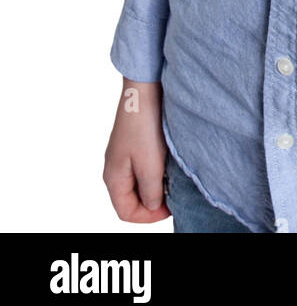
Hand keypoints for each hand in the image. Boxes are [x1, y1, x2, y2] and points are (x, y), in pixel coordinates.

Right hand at [103, 79, 170, 223]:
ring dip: (155, 185)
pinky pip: (143, 166)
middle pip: (132, 199)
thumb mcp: (150, 165)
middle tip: (173, 193)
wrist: (143, 88)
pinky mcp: (134, 143)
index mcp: (113, 177)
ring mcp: (124, 155)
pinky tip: (168, 162)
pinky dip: (156, 170)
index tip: (169, 209)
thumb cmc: (143, 124)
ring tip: (172, 177)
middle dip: (152, 201)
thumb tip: (152, 206)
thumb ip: (150, 191)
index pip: (126, 212)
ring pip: (139, 182)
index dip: (147, 217)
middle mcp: (115, 168)